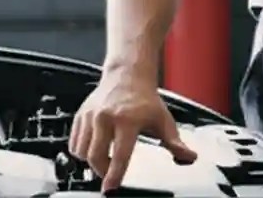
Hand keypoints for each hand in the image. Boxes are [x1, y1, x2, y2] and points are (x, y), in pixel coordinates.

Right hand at [69, 72, 197, 190]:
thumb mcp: (163, 120)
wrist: (127, 75)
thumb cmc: (145, 99)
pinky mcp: (80, 115)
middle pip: (95, 156)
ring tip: (104, 159)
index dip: (114, 175)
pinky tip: (94, 148)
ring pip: (81, 151)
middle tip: (111, 173)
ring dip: (91, 162)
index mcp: (127, 120)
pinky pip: (74, 142)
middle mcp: (106, 117)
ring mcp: (90, 115)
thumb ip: (175, 142)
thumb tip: (188, 157)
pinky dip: (81, 151)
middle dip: (102, 171)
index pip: (119, 154)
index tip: (110, 189)